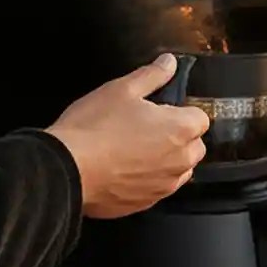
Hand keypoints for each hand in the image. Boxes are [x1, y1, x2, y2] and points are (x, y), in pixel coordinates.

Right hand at [45, 53, 210, 218]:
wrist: (66, 169)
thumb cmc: (93, 128)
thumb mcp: (122, 90)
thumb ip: (152, 76)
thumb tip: (168, 63)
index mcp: (181, 129)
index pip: (200, 117)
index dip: (181, 111)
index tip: (162, 111)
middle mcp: (180, 160)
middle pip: (195, 146)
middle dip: (179, 137)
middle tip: (147, 128)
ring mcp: (165, 185)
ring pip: (179, 169)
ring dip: (167, 160)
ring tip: (135, 149)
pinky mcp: (147, 203)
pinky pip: (158, 188)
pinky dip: (149, 179)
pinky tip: (125, 169)